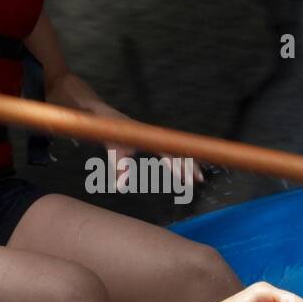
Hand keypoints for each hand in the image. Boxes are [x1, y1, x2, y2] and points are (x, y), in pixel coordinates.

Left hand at [85, 101, 205, 190]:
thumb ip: (119, 166)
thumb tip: (121, 187)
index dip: (182, 167)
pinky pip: (169, 150)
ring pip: (176, 150)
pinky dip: (177, 158)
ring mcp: (155, 137)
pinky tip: (181, 167)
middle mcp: (157, 136)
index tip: (191, 179)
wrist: (103, 114)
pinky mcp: (150, 139)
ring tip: (197, 176)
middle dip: (191, 165)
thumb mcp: (113, 148)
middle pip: (179, 151)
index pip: (172, 154)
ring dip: (186, 162)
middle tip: (200, 181)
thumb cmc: (109, 130)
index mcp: (152, 137)